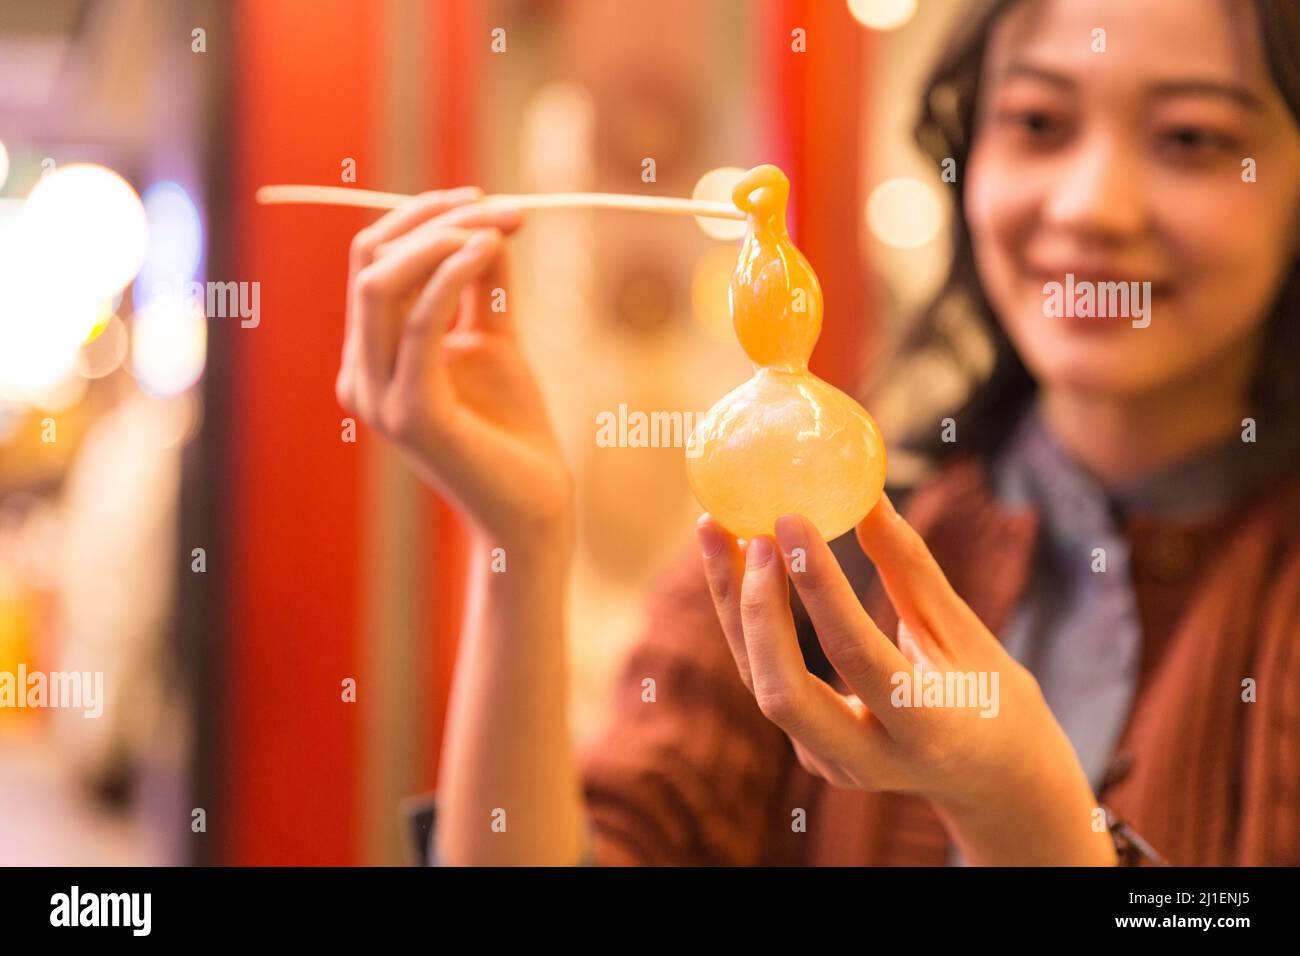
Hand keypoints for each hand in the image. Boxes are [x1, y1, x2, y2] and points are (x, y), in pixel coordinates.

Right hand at [337, 187, 572, 556]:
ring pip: (384, 282)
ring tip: (504, 224)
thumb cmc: (514, 429)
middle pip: (370, 261)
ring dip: (446, 238)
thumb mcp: (493, 339)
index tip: (484, 199)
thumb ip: (479, 285)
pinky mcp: (409, 415)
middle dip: (435, 219)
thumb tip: (482, 222)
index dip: (420, 218)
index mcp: (370, 356)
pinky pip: (419, 323)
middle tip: (503, 208)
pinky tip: (489, 251)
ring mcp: (377, 397)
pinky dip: (451, 274)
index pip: (371, 263)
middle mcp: (360, 374)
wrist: (534, 506)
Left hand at [696, 494, 1116, 864]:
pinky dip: (745, 619)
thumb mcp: (964, 633)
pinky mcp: (809, 751)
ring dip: (733, 605)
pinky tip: (733, 562)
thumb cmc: (992, 694)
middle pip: (784, 692)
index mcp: (926, 730)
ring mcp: (831, 764)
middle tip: (747, 531)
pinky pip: (764, 679)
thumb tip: (866, 498)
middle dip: (757, 609)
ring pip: (761, 685)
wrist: (992, 778)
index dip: (819, 586)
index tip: (789, 518)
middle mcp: (868, 760)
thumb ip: (911, 572)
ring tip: (714, 528)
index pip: (855, 654)